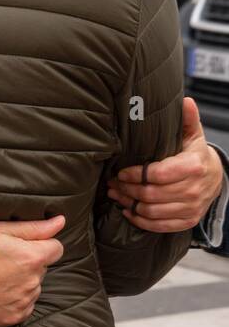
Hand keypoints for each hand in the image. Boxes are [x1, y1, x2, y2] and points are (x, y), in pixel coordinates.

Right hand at [0, 216, 65, 326]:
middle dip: (28, 262)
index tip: (21, 246)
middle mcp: (32, 282)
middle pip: (42, 268)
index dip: (40, 244)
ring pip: (33, 286)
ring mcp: (24, 302)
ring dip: (22, 281)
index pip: (56, 248)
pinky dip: (15, 298)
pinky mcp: (14, 317)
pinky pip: (25, 304)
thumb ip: (33, 228)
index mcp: (31, 258)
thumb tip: (61, 221)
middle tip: (0, 260)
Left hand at [107, 97, 223, 232]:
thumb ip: (187, 119)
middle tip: (112, 183)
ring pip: (152, 211)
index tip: (121, 171)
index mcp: (193, 166)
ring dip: (130, 203)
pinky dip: (141, 220)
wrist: (215, 178)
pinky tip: (129, 211)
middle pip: (151, 194)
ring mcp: (191, 208)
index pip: (158, 174)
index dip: (135, 174)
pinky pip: (159, 225)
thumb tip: (185, 101)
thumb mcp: (193, 135)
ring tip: (116, 194)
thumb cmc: (196, 154)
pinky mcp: (187, 221)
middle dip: (127, 189)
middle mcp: (194, 190)